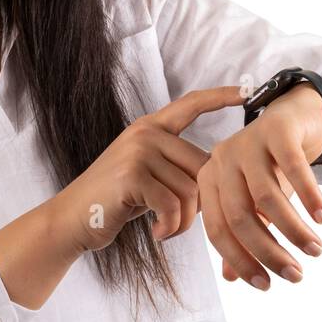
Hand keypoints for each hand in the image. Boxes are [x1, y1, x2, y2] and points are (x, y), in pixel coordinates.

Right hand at [49, 86, 245, 252]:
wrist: (72, 219)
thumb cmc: (116, 201)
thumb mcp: (148, 174)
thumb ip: (177, 165)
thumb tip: (220, 174)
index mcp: (151, 127)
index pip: (192, 104)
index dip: (222, 96)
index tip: (249, 89)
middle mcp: (145, 132)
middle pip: (202, 166)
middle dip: (200, 203)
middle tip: (179, 221)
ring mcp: (137, 151)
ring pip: (191, 189)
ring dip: (185, 220)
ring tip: (166, 228)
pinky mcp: (131, 175)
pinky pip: (173, 206)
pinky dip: (171, 227)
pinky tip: (158, 233)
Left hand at [199, 85, 321, 288]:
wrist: (296, 116)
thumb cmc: (272, 166)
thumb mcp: (256, 201)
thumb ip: (242, 234)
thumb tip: (232, 278)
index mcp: (209, 180)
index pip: (217, 230)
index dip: (241, 261)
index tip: (267, 286)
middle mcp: (222, 159)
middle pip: (239, 217)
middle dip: (269, 252)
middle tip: (296, 276)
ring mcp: (247, 141)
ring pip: (267, 197)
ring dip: (294, 230)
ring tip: (316, 250)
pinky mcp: (276, 128)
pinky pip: (293, 168)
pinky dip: (309, 196)